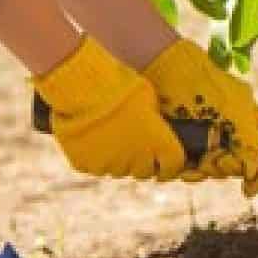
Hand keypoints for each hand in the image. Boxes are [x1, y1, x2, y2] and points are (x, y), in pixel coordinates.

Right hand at [32, 36, 184, 179]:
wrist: (84, 89)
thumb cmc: (121, 86)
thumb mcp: (148, 97)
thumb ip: (154, 119)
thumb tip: (154, 124)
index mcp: (159, 142)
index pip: (173, 165)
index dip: (170, 164)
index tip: (166, 161)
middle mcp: (137, 160)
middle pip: (144, 171)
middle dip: (142, 160)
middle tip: (135, 143)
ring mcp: (110, 165)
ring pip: (118, 170)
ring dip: (118, 158)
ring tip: (110, 135)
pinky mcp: (86, 165)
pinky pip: (94, 166)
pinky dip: (95, 157)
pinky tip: (92, 137)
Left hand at [143, 39, 257, 196]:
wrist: (159, 67)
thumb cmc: (200, 84)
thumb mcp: (234, 111)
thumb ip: (250, 141)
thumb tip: (251, 171)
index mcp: (246, 116)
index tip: (247, 189)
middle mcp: (227, 127)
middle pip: (235, 164)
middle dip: (223, 168)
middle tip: (209, 161)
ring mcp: (203, 134)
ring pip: (210, 168)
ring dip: (201, 171)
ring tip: (190, 164)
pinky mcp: (181, 139)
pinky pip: (188, 165)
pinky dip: (185, 168)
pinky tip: (179, 163)